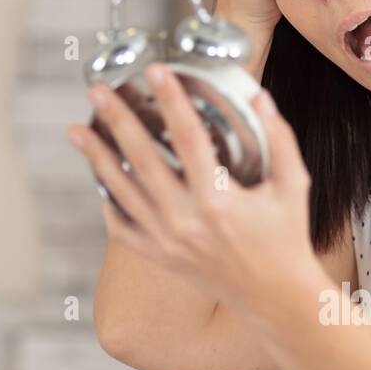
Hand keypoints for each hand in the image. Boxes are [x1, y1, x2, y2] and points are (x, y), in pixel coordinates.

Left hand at [68, 63, 324, 326]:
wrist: (274, 298)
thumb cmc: (286, 238)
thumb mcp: (293, 186)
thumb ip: (278, 139)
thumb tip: (259, 97)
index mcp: (219, 200)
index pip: (189, 138)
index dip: (171, 100)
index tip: (156, 70)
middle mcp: (186, 221)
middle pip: (142, 161)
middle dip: (117, 121)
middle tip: (98, 90)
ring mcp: (167, 242)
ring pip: (121, 192)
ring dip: (97, 158)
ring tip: (77, 129)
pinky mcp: (160, 257)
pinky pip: (121, 227)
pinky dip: (108, 201)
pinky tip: (99, 177)